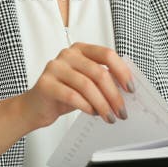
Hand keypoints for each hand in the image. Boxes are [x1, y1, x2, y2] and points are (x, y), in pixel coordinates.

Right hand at [20, 43, 134, 129]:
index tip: (131, 89)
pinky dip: (86, 106)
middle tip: (121, 111)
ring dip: (102, 104)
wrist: (36, 107)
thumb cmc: (64, 93)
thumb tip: (127, 88)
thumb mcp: (87, 83)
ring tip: (109, 117)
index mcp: (81, 49)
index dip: (122, 71)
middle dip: (114, 95)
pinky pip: (72, 96)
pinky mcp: (46, 83)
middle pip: (98, 72)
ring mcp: (55, 67)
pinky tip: (93, 113)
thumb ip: (103, 79)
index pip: (107, 54)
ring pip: (87, 85)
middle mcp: (67, 54)